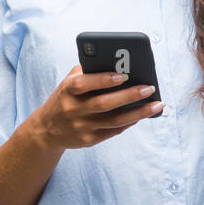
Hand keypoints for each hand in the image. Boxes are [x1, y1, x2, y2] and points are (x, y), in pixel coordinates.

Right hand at [33, 66, 162, 151]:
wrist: (47, 130)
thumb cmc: (66, 98)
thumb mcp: (68, 83)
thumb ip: (87, 71)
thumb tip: (119, 64)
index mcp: (67, 91)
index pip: (84, 84)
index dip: (104, 80)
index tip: (124, 75)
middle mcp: (73, 110)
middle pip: (104, 104)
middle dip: (130, 95)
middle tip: (150, 88)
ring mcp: (81, 127)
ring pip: (115, 121)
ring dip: (139, 112)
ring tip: (157, 104)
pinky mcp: (89, 140)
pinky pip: (114, 131)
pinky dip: (131, 122)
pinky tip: (144, 114)